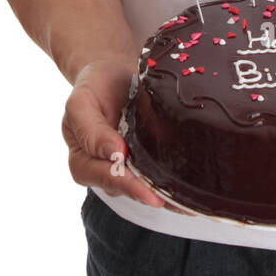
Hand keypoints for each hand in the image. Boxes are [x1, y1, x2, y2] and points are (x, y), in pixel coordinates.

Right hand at [61, 58, 193, 213]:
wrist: (115, 72)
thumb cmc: (95, 85)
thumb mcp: (81, 101)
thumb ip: (90, 129)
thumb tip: (114, 154)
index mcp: (84, 161)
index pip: (101, 176)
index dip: (121, 181)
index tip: (142, 186)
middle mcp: (108, 170)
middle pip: (127, 188)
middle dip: (147, 193)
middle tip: (166, 199)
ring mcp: (131, 167)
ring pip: (146, 188)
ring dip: (166, 196)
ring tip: (187, 203)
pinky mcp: (152, 160)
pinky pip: (162, 176)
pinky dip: (178, 187)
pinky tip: (195, 195)